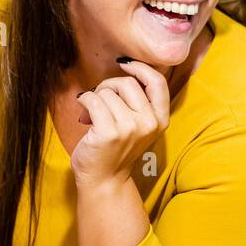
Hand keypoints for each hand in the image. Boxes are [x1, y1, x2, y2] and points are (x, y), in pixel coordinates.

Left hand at [69, 61, 169, 186]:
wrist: (105, 180)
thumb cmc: (118, 149)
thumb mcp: (141, 126)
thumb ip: (141, 102)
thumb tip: (127, 70)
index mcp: (161, 119)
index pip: (157, 82)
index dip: (140, 68)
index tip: (124, 65)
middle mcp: (149, 123)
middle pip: (127, 83)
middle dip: (109, 85)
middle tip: (101, 99)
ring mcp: (130, 128)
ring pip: (107, 92)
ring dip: (95, 98)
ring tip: (93, 115)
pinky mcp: (109, 132)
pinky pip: (92, 100)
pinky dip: (84, 101)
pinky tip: (84, 113)